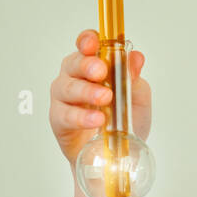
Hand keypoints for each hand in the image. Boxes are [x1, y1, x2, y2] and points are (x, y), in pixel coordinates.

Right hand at [49, 30, 151, 165]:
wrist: (117, 156)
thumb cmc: (124, 122)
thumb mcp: (137, 99)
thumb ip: (134, 78)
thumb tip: (136, 58)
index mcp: (93, 65)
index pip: (86, 45)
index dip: (87, 40)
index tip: (94, 43)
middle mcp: (75, 77)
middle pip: (74, 63)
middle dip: (87, 65)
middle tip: (102, 72)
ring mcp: (64, 98)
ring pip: (68, 87)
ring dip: (87, 91)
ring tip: (105, 99)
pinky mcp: (59, 120)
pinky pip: (66, 115)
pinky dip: (81, 117)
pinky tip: (96, 120)